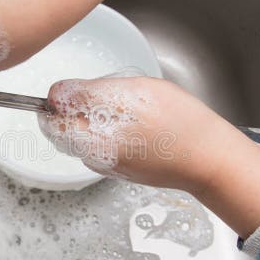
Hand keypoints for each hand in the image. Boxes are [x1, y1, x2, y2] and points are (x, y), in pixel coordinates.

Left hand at [40, 76, 259, 236]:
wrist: (209, 159)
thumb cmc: (179, 123)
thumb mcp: (134, 92)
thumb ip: (90, 93)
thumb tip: (57, 94)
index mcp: (92, 138)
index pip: (51, 115)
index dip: (59, 96)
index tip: (74, 88)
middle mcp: (93, 157)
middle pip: (61, 129)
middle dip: (71, 110)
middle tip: (97, 95)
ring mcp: (106, 166)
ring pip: (79, 138)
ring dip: (87, 121)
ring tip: (119, 108)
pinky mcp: (119, 171)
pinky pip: (97, 148)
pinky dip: (104, 133)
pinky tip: (130, 124)